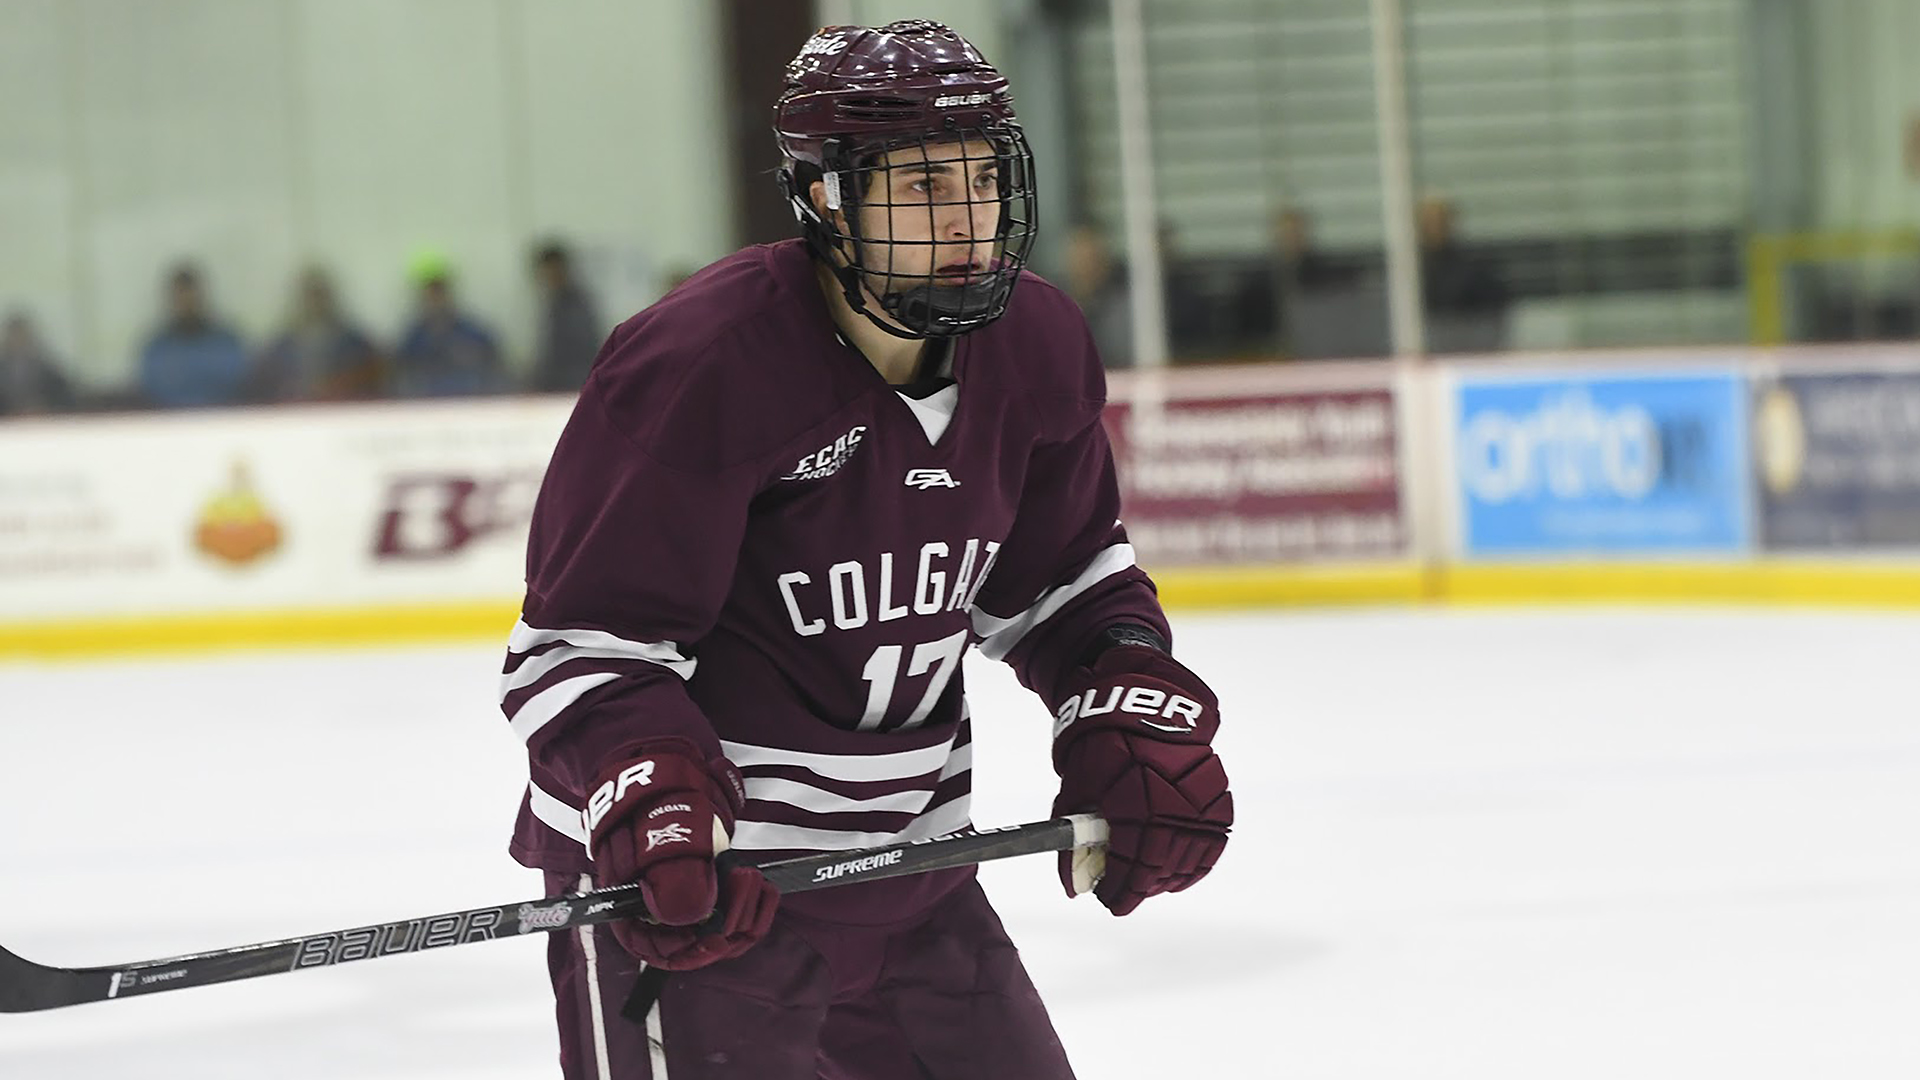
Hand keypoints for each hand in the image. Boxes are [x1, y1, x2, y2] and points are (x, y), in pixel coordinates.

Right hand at [584, 739, 778, 968]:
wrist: (667, 754)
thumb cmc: (655, 787)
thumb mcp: (663, 822)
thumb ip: (673, 870)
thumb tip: (691, 918)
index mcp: (631, 896)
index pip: (654, 946)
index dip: (687, 951)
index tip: (718, 936)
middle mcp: (658, 901)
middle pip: (693, 942)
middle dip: (725, 925)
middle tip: (745, 884)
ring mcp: (687, 890)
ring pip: (719, 928)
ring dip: (744, 912)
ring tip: (753, 877)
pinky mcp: (714, 881)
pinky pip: (737, 911)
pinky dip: (754, 904)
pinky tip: (763, 885)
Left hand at [1050, 645, 1231, 915]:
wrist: (1144, 706)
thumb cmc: (1102, 745)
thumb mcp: (1077, 790)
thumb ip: (1074, 842)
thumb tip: (1073, 887)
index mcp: (1135, 807)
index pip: (1131, 870)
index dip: (1118, 892)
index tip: (1107, 901)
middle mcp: (1172, 810)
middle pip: (1159, 872)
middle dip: (1138, 888)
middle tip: (1123, 892)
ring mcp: (1200, 807)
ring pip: (1186, 864)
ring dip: (1164, 880)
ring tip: (1147, 881)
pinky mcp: (1218, 802)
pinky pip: (1211, 848)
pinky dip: (1194, 864)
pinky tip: (1177, 870)